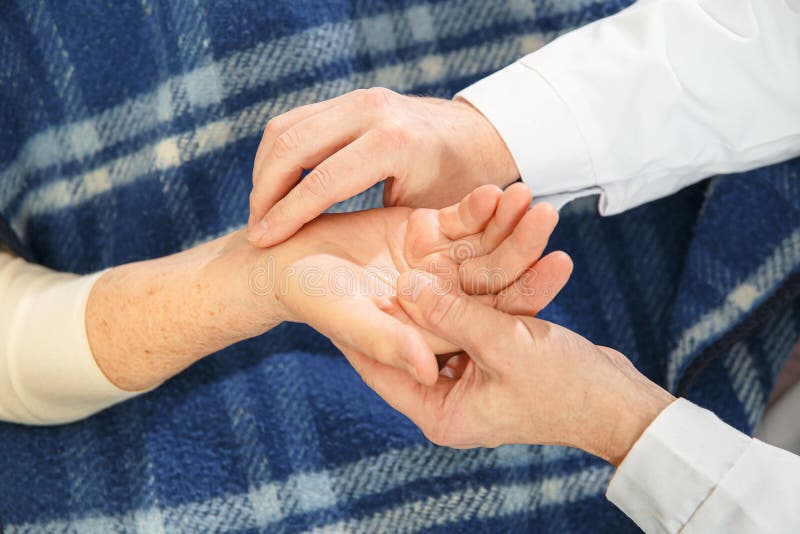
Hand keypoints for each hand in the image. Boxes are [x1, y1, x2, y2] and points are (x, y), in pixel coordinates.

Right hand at [247, 88, 519, 246]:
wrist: (476, 136)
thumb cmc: (457, 189)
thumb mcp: (429, 218)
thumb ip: (388, 235)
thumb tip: (350, 270)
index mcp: (396, 143)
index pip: (322, 181)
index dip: (286, 215)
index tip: (261, 242)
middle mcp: (372, 111)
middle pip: (292, 146)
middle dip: (264, 192)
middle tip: (254, 230)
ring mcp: (357, 98)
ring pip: (284, 129)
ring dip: (264, 171)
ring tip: (260, 213)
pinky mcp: (346, 97)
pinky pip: (294, 121)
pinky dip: (276, 155)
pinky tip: (274, 188)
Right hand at [259, 184, 570, 385]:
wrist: (288, 261)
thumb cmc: (312, 298)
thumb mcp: (350, 318)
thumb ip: (388, 341)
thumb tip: (425, 369)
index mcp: (436, 330)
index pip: (493, 316)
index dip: (526, 291)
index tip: (558, 264)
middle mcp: (446, 299)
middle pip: (496, 275)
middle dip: (524, 247)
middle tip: (550, 217)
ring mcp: (439, 264)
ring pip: (484, 244)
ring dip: (509, 221)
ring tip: (530, 193)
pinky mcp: (428, 232)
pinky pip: (461, 219)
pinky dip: (478, 205)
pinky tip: (496, 188)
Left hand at [340, 270, 674, 464]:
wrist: (622, 404)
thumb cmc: (566, 387)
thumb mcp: (503, 346)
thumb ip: (452, 314)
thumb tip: (406, 287)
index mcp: (439, 410)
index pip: (382, 368)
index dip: (357, 332)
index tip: (331, 297)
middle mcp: (449, 394)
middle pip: (409, 340)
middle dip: (400, 296)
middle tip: (362, 259)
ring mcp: (471, 376)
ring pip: (443, 319)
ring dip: (439, 279)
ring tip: (410, 238)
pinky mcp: (494, 357)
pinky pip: (470, 315)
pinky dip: (469, 285)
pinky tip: (455, 249)